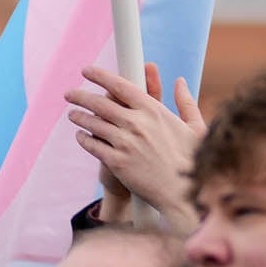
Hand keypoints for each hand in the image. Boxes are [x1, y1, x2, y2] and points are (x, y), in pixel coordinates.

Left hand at [66, 61, 204, 231]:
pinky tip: (80, 136)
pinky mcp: (117, 163)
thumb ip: (186, 103)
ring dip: (79, 116)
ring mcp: (126, 143)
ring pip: (93, 123)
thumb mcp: (195, 128)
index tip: (86, 70)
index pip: (120, 85)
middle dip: (81, 96)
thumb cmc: (192, 161)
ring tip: (73, 114)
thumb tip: (180, 81)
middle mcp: (137, 124)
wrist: (184, 195)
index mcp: (154, 111)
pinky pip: (92, 145)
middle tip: (70, 93)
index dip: (100, 75)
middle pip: (100, 103)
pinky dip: (83, 138)